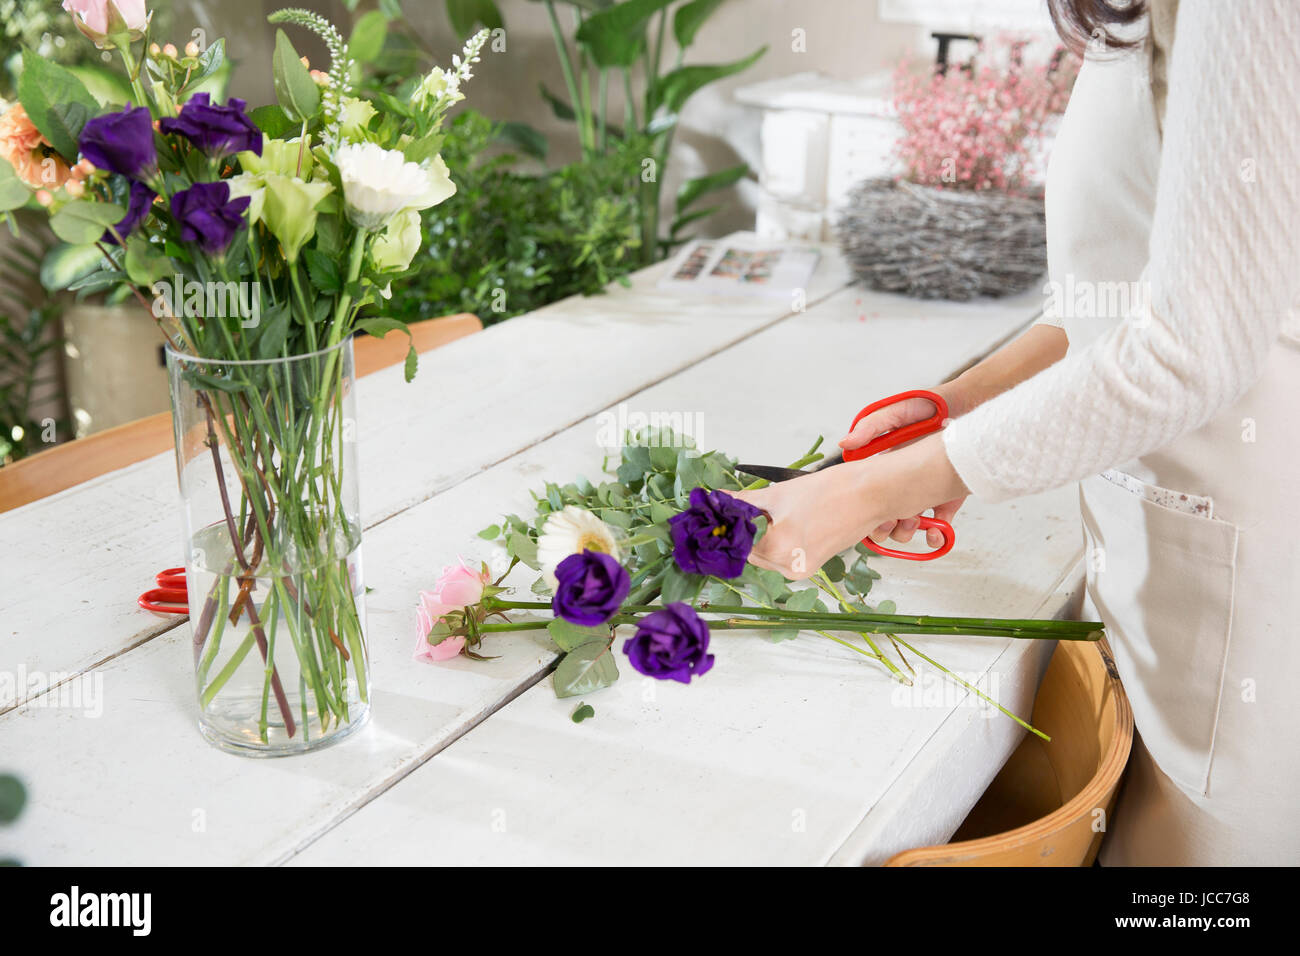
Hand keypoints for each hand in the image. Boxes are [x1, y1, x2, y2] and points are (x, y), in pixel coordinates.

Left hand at [734, 433, 969, 579]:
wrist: (872, 494)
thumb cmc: (833, 491)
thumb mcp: (779, 493)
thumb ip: (743, 502)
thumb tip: (717, 501)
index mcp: (777, 550)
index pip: (738, 544)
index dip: (727, 528)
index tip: (717, 515)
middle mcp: (789, 567)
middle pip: (751, 551)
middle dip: (744, 531)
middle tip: (738, 509)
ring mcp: (802, 568)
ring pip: (767, 553)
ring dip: (762, 534)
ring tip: (765, 511)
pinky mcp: (814, 564)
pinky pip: (784, 553)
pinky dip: (779, 538)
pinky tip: (784, 519)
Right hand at [838, 383, 966, 549]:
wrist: (970, 407)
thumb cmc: (932, 405)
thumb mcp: (898, 411)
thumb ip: (872, 427)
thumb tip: (843, 444)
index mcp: (884, 465)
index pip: (866, 494)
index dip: (865, 510)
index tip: (871, 514)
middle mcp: (901, 482)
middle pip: (883, 515)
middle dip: (884, 527)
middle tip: (892, 523)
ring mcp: (923, 492)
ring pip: (907, 526)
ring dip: (907, 532)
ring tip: (916, 522)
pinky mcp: (946, 499)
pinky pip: (938, 525)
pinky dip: (937, 534)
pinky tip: (938, 530)